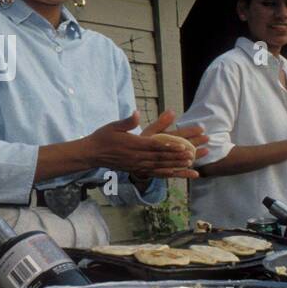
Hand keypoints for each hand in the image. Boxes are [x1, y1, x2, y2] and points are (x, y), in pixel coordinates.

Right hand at [86, 110, 209, 180]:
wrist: (92, 154)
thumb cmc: (103, 137)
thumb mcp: (114, 126)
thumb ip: (127, 121)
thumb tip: (137, 113)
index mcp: (133, 144)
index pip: (155, 146)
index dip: (170, 147)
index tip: (183, 146)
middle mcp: (137, 157)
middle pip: (161, 158)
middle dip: (178, 157)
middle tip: (194, 154)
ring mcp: (137, 165)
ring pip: (160, 166)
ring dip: (176, 166)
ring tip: (191, 164)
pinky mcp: (136, 170)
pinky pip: (154, 173)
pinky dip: (167, 173)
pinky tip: (178, 174)